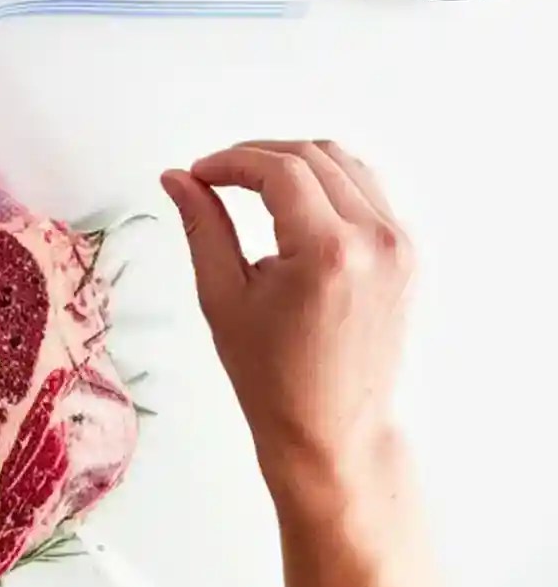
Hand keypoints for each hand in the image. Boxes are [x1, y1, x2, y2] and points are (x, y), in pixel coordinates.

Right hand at [161, 141, 413, 506]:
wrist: (333, 430)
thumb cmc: (274, 379)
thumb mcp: (223, 298)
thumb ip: (202, 226)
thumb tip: (178, 178)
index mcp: (328, 252)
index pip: (279, 169)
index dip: (231, 161)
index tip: (199, 173)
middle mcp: (375, 240)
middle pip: (314, 156)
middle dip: (258, 156)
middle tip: (217, 175)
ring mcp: (399, 246)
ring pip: (346, 164)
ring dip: (295, 163)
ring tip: (252, 186)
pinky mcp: (408, 255)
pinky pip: (369, 192)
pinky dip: (328, 185)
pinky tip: (293, 207)